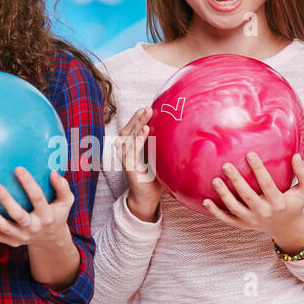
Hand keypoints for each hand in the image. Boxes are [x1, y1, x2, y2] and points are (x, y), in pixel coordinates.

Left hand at [0, 168, 73, 248]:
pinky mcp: (12, 242)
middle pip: (18, 214)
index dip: (29, 184)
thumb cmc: (56, 213)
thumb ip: (62, 187)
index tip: (18, 168)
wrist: (51, 239)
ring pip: (4, 227)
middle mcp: (34, 228)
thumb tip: (53, 172)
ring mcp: (22, 237)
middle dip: (5, 200)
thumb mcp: (66, 201)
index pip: (38, 198)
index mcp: (47, 216)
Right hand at [116, 107, 163, 221]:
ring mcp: (125, 157)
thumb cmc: (153, 174)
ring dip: (137, 125)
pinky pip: (132, 150)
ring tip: (146, 116)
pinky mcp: (128, 166)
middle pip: (129, 128)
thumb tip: (178, 129)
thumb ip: (160, 143)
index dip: (138, 116)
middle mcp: (125, 149)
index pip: (132, 126)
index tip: (148, 107)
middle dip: (137, 117)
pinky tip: (145, 132)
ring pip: (129, 136)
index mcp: (131, 144)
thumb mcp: (157, 155)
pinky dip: (138, 140)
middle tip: (148, 108)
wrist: (147, 195)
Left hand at [203, 152, 303, 246]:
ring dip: (224, 195)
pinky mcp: (243, 225)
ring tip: (215, 180)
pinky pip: (227, 219)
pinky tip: (206, 201)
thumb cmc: (294, 204)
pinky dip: (215, 212)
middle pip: (247, 196)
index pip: (267, 184)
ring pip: (235, 208)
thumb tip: (296, 155)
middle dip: (236, 181)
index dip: (258, 169)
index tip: (250, 154)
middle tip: (226, 165)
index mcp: (278, 203)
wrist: (286, 228)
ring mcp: (252, 220)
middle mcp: (264, 212)